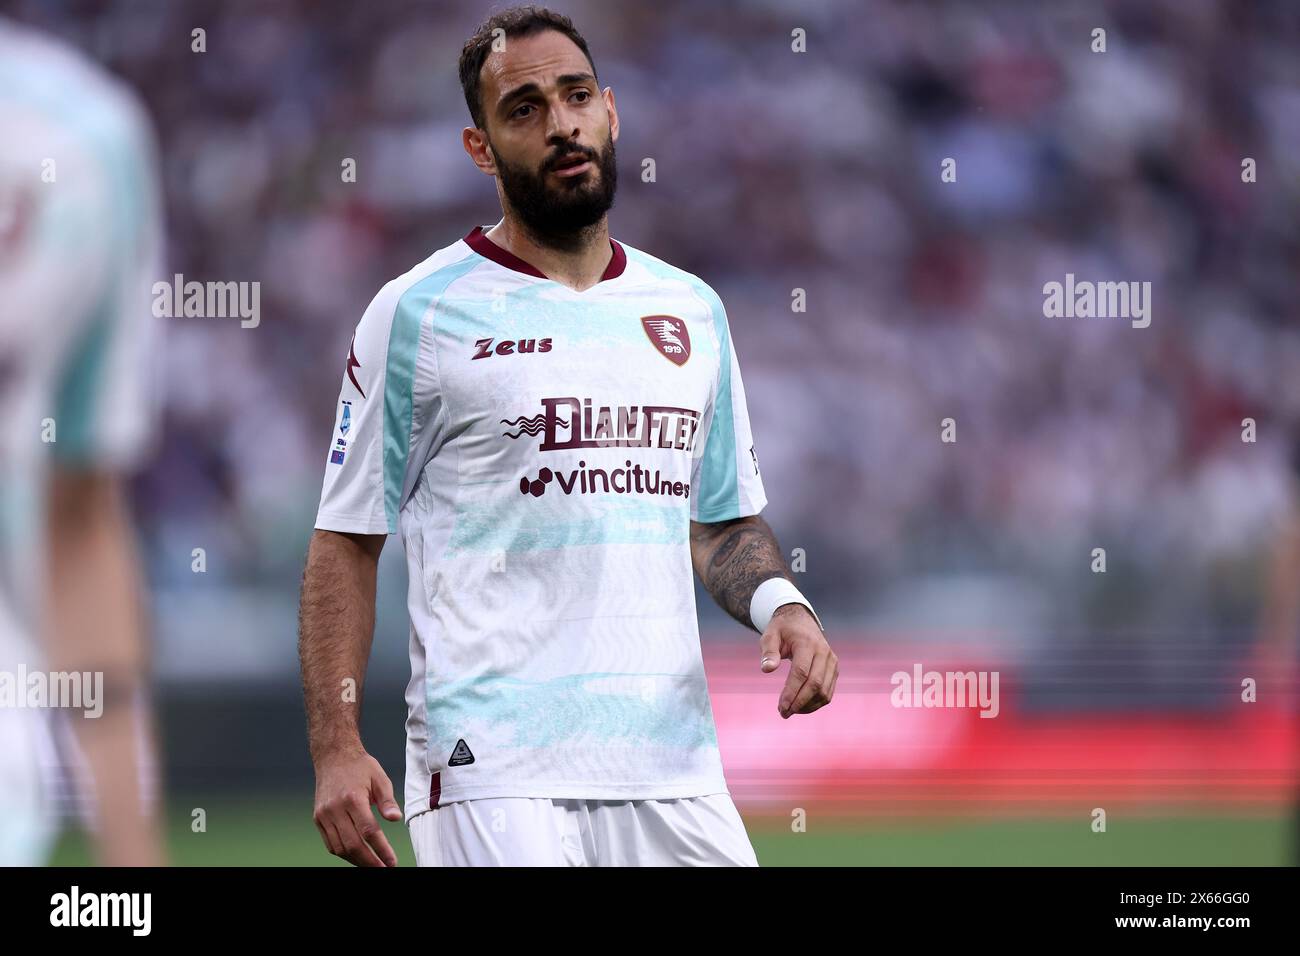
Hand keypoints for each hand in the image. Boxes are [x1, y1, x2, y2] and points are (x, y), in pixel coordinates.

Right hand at [312, 745, 402, 866]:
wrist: (334, 756)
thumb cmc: (360, 767)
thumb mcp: (380, 778)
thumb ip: (388, 800)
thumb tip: (396, 819)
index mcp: (353, 798)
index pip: (368, 831)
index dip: (381, 850)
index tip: (391, 861)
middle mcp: (335, 808)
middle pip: (353, 844)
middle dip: (370, 862)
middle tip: (383, 868)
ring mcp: (324, 815)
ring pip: (339, 848)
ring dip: (357, 861)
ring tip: (372, 864)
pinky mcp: (318, 819)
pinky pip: (330, 844)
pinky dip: (344, 853)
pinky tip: (357, 856)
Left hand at [759, 603, 837, 717]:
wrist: (800, 620)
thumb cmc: (782, 629)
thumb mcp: (769, 635)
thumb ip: (768, 652)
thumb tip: (767, 669)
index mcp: (807, 643)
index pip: (801, 672)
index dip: (791, 692)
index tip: (780, 707)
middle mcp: (824, 652)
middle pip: (815, 684)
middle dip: (799, 702)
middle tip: (783, 713)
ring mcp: (832, 661)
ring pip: (824, 692)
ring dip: (808, 706)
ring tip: (790, 711)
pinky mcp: (834, 669)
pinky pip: (828, 692)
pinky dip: (815, 703)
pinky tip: (800, 707)